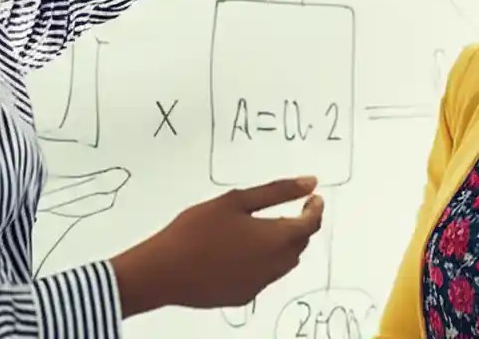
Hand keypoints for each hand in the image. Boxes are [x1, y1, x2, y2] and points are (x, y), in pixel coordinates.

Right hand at [110, 177, 324, 315]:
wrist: (163, 271)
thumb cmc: (196, 230)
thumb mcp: (236, 200)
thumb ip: (277, 191)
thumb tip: (311, 182)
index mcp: (276, 239)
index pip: (310, 224)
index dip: (315, 209)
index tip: (313, 198)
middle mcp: (274, 266)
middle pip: (299, 244)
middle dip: (299, 226)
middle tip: (289, 209)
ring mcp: (259, 284)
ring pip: (284, 263)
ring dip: (283, 245)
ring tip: (264, 228)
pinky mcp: (243, 296)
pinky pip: (264, 276)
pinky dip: (264, 262)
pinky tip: (242, 251)